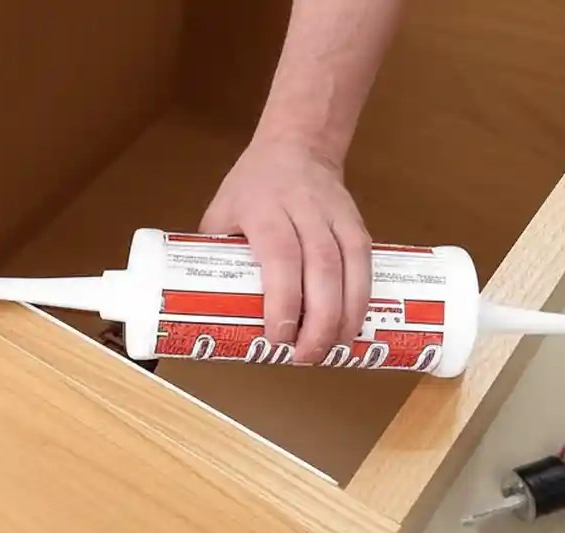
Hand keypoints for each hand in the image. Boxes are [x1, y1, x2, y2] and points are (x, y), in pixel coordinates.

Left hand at [199, 138, 371, 363]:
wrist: (297, 144)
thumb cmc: (251, 186)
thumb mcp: (220, 212)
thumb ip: (214, 255)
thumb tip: (200, 310)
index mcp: (262, 209)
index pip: (279, 258)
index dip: (283, 300)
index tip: (278, 337)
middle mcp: (303, 210)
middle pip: (320, 267)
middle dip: (318, 319)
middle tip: (305, 356)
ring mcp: (334, 215)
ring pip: (349, 266)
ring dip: (345, 314)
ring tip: (333, 350)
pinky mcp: (356, 222)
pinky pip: (365, 262)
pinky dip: (362, 297)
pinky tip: (354, 325)